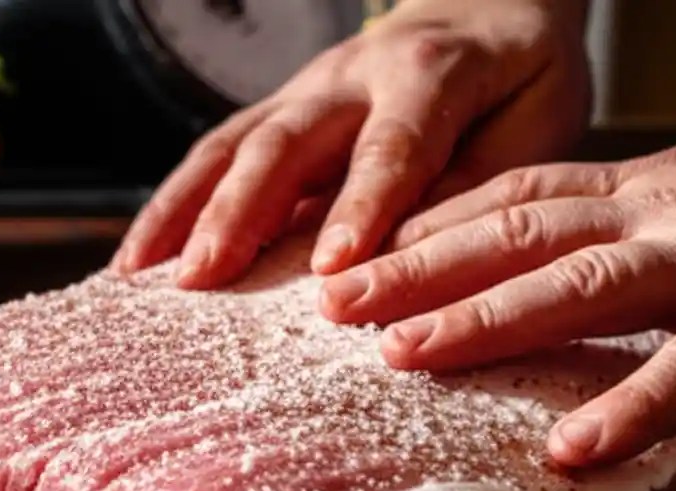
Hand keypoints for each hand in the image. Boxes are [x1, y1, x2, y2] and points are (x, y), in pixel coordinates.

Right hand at [112, 0, 591, 287]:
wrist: (486, 3)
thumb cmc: (519, 77)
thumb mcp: (537, 120)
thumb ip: (480, 180)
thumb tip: (418, 249)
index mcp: (428, 77)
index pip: (390, 148)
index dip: (358, 210)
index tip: (328, 272)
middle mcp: (350, 77)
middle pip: (283, 143)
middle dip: (237, 212)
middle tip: (200, 278)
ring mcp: (302, 89)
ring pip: (230, 144)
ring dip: (182, 209)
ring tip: (138, 273)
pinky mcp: (277, 108)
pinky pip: (215, 152)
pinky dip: (174, 203)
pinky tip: (139, 255)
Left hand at [320, 114, 675, 466]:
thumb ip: (627, 223)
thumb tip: (545, 263)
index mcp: (646, 188)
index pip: (518, 197)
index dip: (432, 223)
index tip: (356, 252)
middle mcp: (666, 214)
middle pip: (521, 236)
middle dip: (420, 268)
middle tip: (332, 302)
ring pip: (585, 285)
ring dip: (487, 319)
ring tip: (403, 357)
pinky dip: (638, 405)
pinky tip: (574, 448)